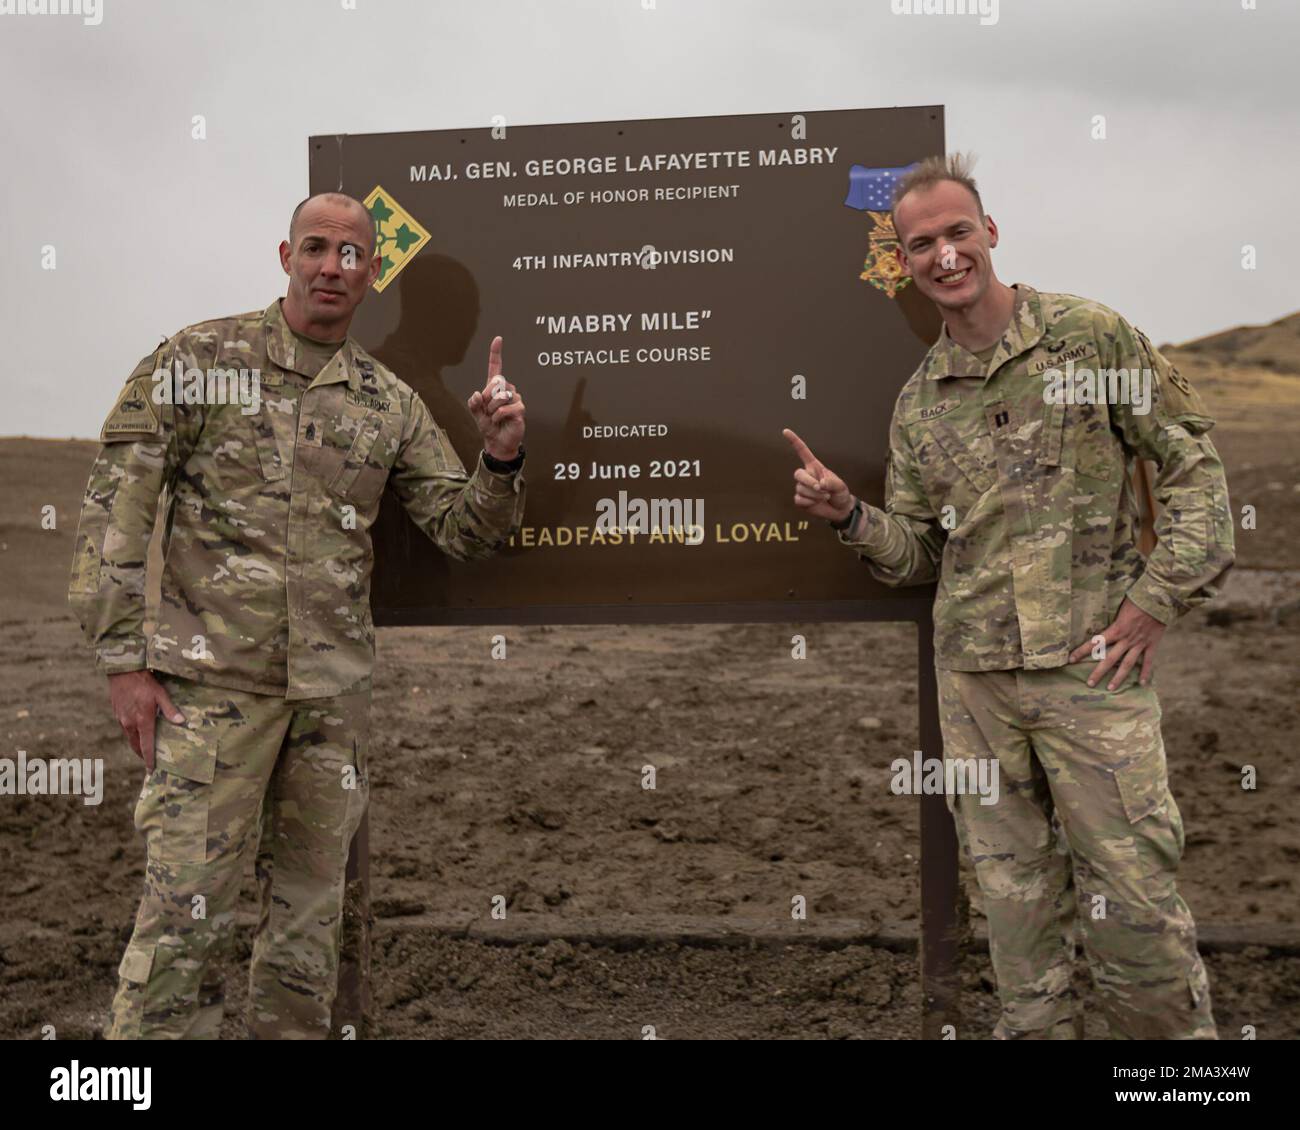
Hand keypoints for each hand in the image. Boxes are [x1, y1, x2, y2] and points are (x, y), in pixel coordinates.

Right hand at [108, 670, 184, 771]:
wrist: (122, 671)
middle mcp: (130, 723)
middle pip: (136, 745)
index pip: (146, 746)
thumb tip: (181, 722)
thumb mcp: (160, 694)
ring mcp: (122, 719)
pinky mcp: (117, 713)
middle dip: (142, 754)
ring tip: (144, 748)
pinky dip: (132, 733)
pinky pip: (125, 728)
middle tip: (149, 761)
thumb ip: (169, 709)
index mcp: (142, 721)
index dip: (149, 759)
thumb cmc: (144, 681)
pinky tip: (138, 730)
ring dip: (137, 744)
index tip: (151, 770)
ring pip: (130, 737)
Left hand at [468, 336, 525, 460]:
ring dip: (492, 409)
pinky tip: (500, 421)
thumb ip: (473, 404)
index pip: (496, 367)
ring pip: (500, 396)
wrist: (498, 442)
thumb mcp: (476, 414)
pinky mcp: (520, 409)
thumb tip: (477, 394)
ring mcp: (514, 399)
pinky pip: (505, 408)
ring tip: (494, 417)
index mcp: (494, 388)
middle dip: (487, 396)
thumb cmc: (489, 426)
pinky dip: (498, 416)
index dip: (496, 353)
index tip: (498, 339)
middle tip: (487, 409)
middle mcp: (506, 390)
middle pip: (497, 381)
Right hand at [783, 428, 855, 522]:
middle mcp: (806, 476)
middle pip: (798, 474)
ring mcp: (802, 488)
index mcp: (815, 467)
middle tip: (821, 488)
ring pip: (800, 489)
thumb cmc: (840, 493)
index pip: (802, 452)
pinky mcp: (800, 500)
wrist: (840, 509)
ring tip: (825, 497)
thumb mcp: (840, 486)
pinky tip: (817, 503)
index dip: (794, 441)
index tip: (785, 431)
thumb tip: (820, 484)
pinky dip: (810, 502)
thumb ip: (832, 483)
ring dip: (814, 495)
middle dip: (809, 482)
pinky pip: (799, 500)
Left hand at [1068, 598, 1166, 689]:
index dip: (1082, 651)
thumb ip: (1111, 619)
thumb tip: (1098, 622)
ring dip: (1119, 677)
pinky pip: (1148, 661)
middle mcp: (1126, 639)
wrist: (1159, 598)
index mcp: (1116, 629)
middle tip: (1089, 683)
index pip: (1095, 642)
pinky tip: (1141, 683)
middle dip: (1099, 672)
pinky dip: (1145, 672)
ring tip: (1110, 688)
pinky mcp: (1152, 644)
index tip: (1070, 659)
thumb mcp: (1119, 607)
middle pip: (1110, 659)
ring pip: (1127, 664)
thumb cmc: (1136, 599)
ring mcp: (1140, 643)